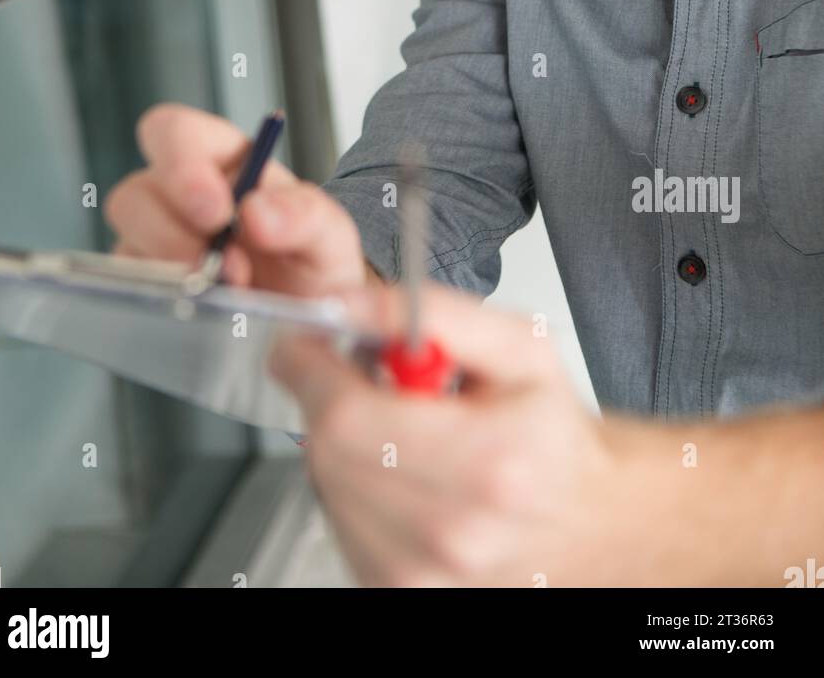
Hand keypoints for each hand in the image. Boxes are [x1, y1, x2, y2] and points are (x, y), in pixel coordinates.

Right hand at [104, 102, 368, 295]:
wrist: (310, 324)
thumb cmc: (310, 264)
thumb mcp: (329, 236)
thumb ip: (305, 214)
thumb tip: (255, 211)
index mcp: (222, 162)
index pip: (172, 132)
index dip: (181, 165)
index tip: (216, 212)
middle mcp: (178, 197)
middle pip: (133, 194)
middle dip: (172, 234)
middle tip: (223, 267)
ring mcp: (155, 243)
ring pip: (126, 244)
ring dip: (172, 271)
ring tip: (227, 293)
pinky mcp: (145, 286)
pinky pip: (129, 289)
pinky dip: (164, 301)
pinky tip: (205, 311)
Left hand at [269, 279, 640, 586]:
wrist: (591, 521)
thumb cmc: (556, 437)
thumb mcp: (520, 347)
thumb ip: (435, 313)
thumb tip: (354, 303)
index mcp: (487, 463)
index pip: (345, 416)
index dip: (310, 368)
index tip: (306, 341)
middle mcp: (451, 533)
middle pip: (328, 449)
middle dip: (332, 397)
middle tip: (367, 375)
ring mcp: (420, 576)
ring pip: (326, 483)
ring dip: (345, 443)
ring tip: (402, 428)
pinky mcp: (396, 593)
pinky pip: (337, 519)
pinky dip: (355, 484)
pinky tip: (401, 470)